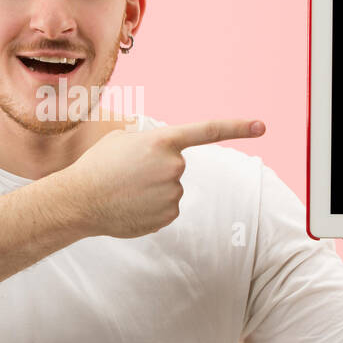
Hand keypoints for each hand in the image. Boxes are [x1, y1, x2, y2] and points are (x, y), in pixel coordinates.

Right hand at [59, 118, 265, 237]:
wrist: (80, 200)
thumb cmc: (96, 166)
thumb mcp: (122, 140)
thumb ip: (149, 142)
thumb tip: (161, 154)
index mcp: (163, 141)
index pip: (208, 131)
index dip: (237, 128)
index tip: (262, 126)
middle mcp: (174, 166)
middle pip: (175, 167)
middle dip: (157, 170)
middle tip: (127, 174)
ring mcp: (173, 193)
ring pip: (170, 189)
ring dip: (152, 190)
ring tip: (125, 191)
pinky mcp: (169, 215)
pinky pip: (166, 208)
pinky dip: (150, 208)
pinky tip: (130, 206)